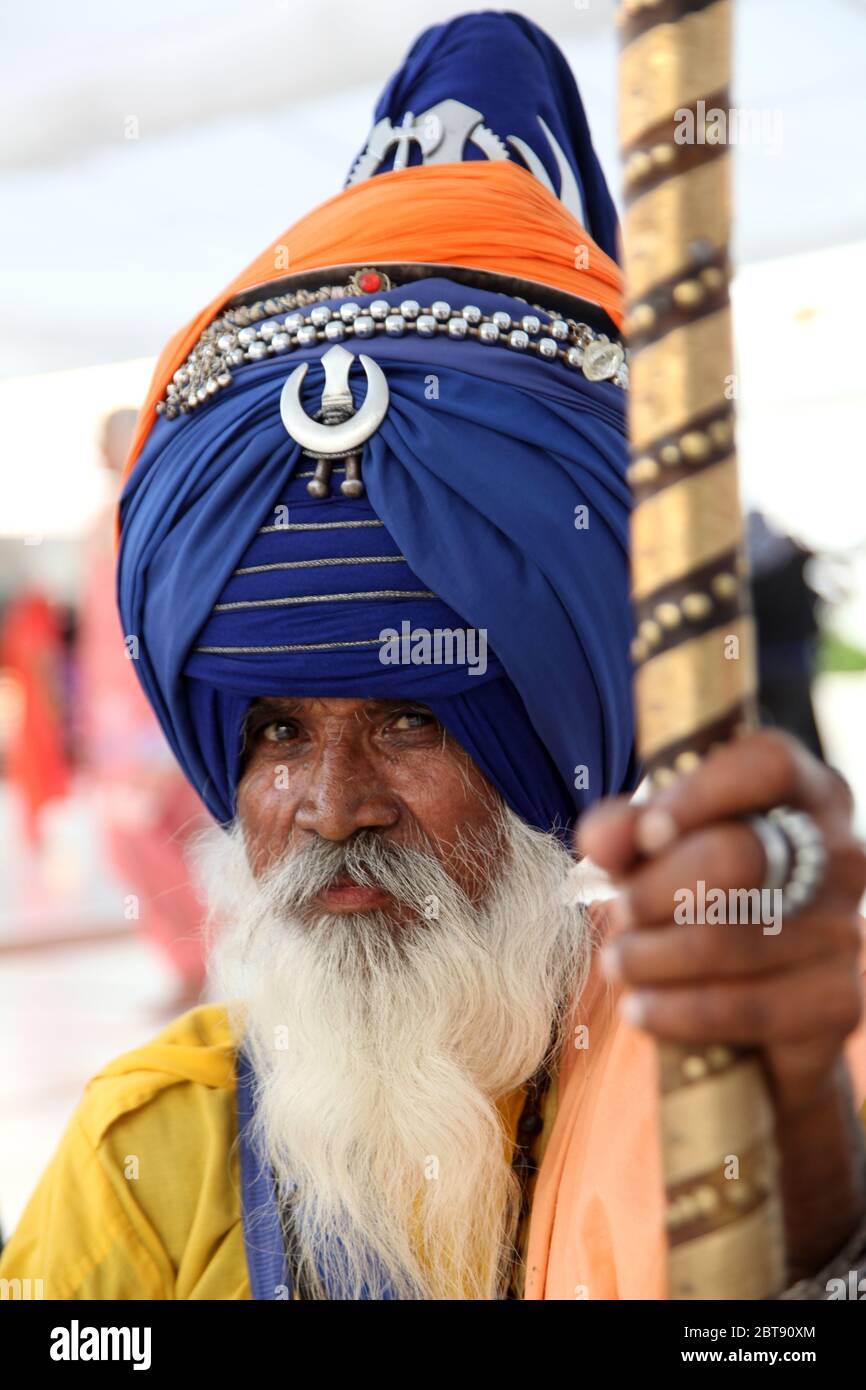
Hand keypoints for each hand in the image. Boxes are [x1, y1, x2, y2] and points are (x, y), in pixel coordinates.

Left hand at [578, 729, 865, 1281]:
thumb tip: (596, 836)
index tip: (635, 829)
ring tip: (618, 965)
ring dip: (655, 955)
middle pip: (739, 858)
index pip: (766, 761)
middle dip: (656, 889)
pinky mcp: (838, 1007)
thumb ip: (633, 838)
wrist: (779, 1019)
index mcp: (806, 794)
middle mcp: (843, 856)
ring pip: (737, 937)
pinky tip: (641, 1012)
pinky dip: (678, 1011)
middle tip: (611, 911)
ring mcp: (850, 934)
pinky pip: (747, 1010)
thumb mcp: (677, 862)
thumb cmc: (710, 910)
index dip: (695, 792)